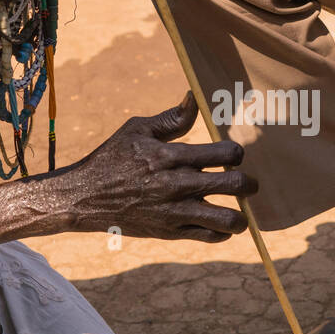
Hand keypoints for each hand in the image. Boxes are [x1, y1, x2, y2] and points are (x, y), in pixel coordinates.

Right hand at [54, 92, 256, 241]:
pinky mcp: (169, 232)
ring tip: (239, 209)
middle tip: (248, 184)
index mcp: (170, 156)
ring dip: (241, 215)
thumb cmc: (112, 157)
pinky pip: (209, 237)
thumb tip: (195, 96)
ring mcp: (174, 212)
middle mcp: (176, 185)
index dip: (236, 153)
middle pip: (235, 185)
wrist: (84, 198)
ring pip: (227, 219)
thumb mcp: (137, 129)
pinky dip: (222, 231)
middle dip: (249, 184)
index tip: (231, 156)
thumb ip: (172, 118)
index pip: (225, 154)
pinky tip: (219, 222)